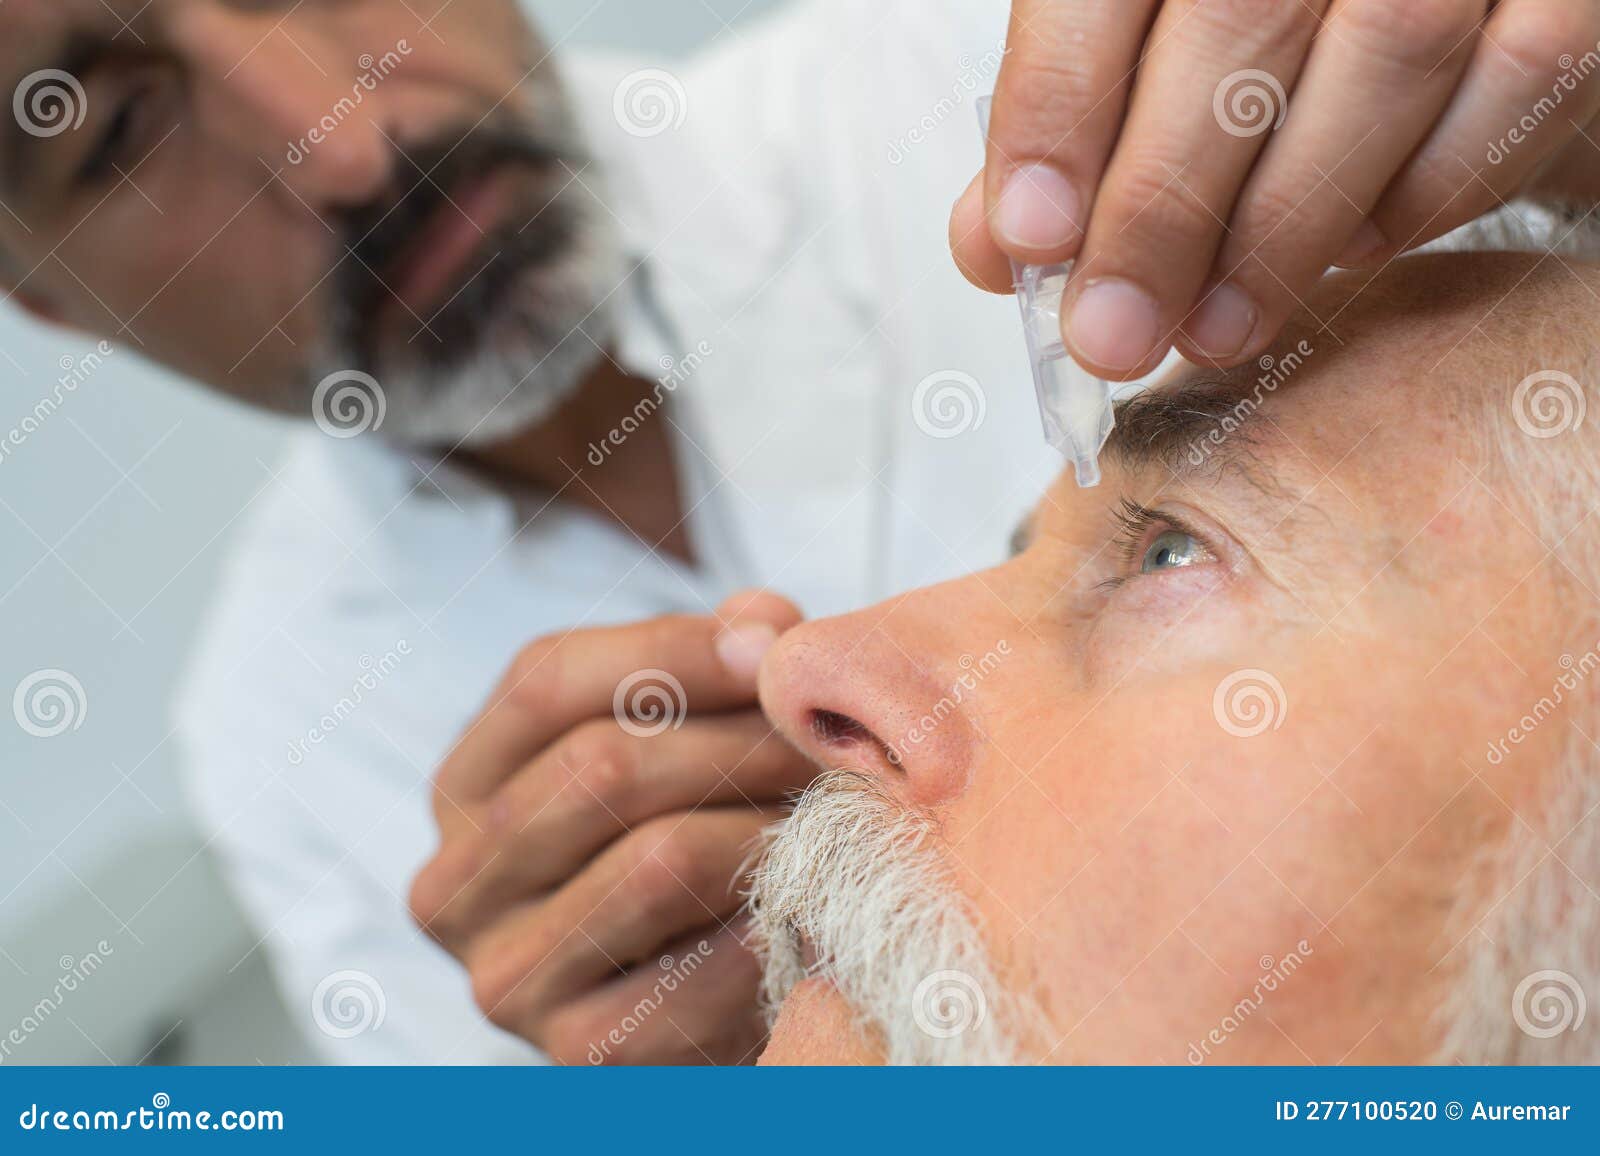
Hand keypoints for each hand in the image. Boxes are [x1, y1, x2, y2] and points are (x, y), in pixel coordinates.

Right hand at [408, 590, 814, 1064]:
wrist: (694, 1003)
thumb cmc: (681, 842)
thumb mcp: (675, 741)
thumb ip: (711, 666)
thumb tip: (764, 620)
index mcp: (464, 784)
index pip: (543, 682)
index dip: (668, 650)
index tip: (775, 646)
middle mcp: (456, 880)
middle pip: (601, 767)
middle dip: (740, 742)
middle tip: (830, 742)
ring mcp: (504, 973)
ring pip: (656, 862)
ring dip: (768, 829)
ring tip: (835, 813)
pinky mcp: (573, 1049)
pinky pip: (696, 971)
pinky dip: (769, 928)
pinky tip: (811, 904)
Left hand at [955, 0, 1599, 377]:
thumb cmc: (1268, 13)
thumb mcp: (1144, 30)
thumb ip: (1074, 118)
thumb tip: (997, 248)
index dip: (1060, 108)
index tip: (1029, 240)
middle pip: (1239, 23)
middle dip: (1163, 205)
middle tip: (1111, 334)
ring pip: (1385, 57)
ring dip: (1283, 228)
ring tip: (1210, 331)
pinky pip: (1514, 85)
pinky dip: (1424, 194)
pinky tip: (1349, 256)